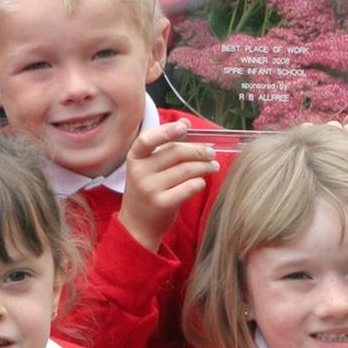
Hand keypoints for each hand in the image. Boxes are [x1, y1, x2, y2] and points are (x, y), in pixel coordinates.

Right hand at [118, 120, 219, 252]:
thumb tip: (185, 122)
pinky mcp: (162, 203)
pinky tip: (202, 182)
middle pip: (176, 153)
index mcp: (135, 158)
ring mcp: (150, 188)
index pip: (148, 139)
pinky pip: (189, 187)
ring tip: (212, 166)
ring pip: (186, 170)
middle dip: (199, 151)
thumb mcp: (148, 166)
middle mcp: (140, 172)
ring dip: (205, 166)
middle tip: (211, 152)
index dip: (167, 131)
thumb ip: (165, 145)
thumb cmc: (147, 190)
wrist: (137, 225)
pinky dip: (200, 182)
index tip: (184, 127)